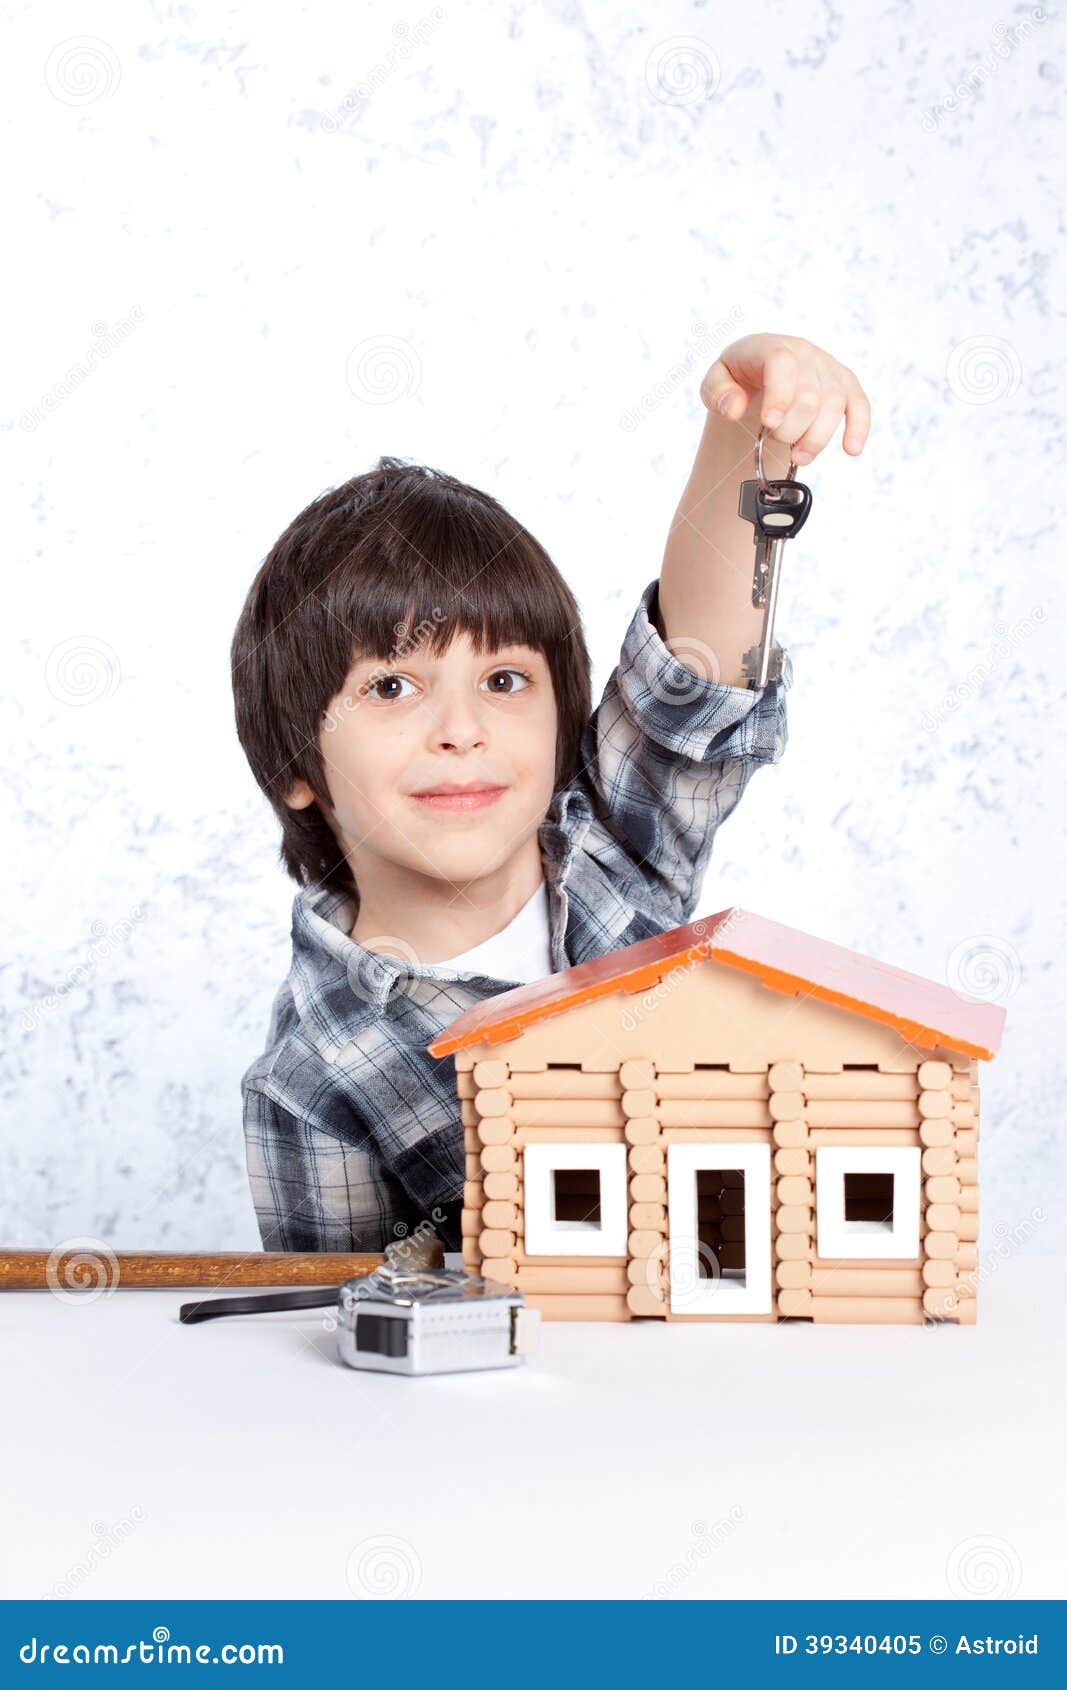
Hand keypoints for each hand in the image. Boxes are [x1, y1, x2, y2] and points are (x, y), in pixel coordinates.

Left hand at [700, 333, 870, 465]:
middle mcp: (804, 352)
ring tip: (799, 457)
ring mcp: (827, 367)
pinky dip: (858, 427)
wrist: (761, 370)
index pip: (782, 364)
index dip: (779, 395)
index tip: (769, 423)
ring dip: (817, 438)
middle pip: (809, 393)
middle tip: (775, 440)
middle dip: (791, 428)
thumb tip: (734, 409)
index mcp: (770, 347)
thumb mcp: (715, 382)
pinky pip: (859, 403)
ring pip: (834, 404)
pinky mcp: (844, 383)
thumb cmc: (737, 378)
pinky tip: (851, 449)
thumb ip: (718, 393)